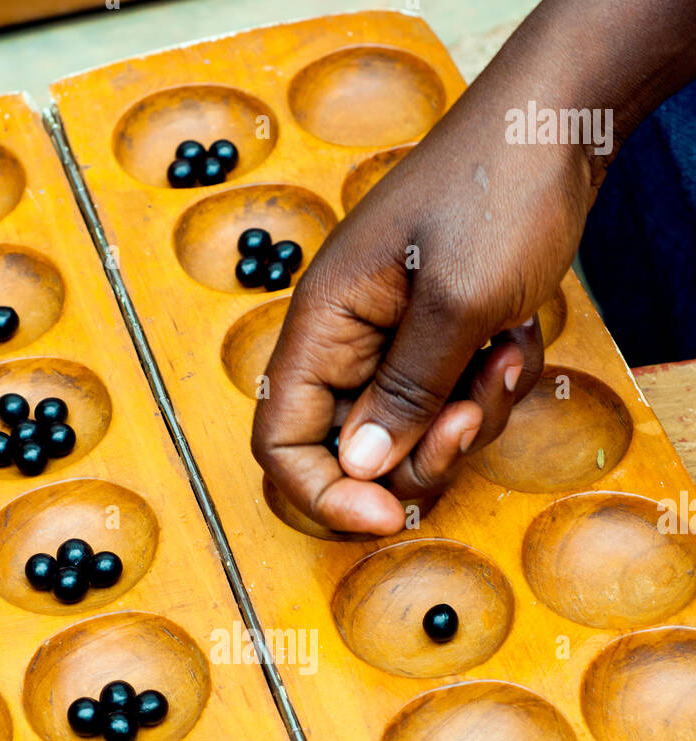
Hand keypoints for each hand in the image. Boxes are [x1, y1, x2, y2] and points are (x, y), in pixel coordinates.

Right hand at [253, 76, 593, 534]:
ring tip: (504, 356)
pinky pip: (452, 402)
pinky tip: (516, 338)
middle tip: (473, 413)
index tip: (389, 516)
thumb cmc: (496, 188)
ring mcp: (392, 342)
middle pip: (357, 452)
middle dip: (424, 450)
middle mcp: (347, 341)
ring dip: (470, 417)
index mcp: (324, 325)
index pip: (282, 442)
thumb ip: (404, 394)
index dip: (326, 494)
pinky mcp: (436, 340)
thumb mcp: (455, 304)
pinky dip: (491, 387)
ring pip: (414, 433)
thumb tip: (359, 469)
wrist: (556, 127)